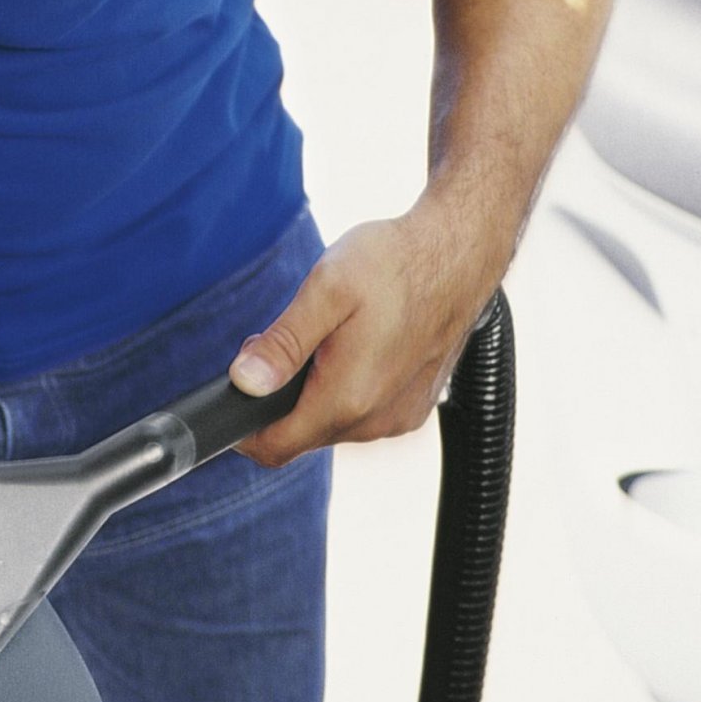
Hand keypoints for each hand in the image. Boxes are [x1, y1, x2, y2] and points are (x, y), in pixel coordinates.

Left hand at [227, 210, 498, 466]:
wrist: (461, 253)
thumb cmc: (396, 264)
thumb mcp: (326, 291)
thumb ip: (283, 343)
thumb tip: (244, 382)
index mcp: (347, 398)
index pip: (274, 447)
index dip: (244, 427)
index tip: (239, 388)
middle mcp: (375, 421)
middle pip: (302, 435)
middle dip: (280, 397)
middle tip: (282, 340)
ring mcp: (398, 418)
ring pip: (333, 424)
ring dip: (316, 392)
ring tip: (327, 336)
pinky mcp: (414, 408)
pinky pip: (364, 415)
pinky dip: (349, 390)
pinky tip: (358, 344)